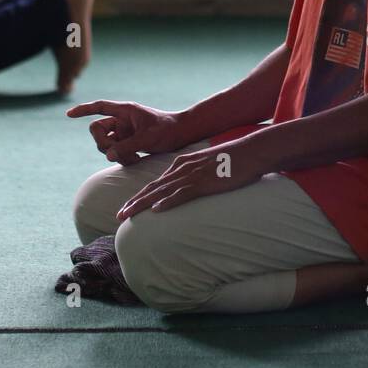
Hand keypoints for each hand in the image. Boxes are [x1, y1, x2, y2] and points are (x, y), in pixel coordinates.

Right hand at [66, 100, 193, 163]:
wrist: (182, 135)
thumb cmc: (168, 130)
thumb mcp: (148, 139)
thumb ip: (127, 147)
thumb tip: (108, 155)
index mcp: (125, 111)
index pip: (99, 107)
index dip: (83, 110)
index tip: (69, 114)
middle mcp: (122, 120)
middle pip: (98, 131)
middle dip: (103, 144)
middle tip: (114, 153)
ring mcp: (124, 132)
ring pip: (106, 145)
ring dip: (116, 155)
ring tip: (134, 159)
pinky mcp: (128, 143)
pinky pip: (116, 152)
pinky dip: (123, 159)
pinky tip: (137, 161)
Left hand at [115, 140, 267, 221]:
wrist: (250, 151)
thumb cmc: (233, 161)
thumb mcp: (208, 167)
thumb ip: (196, 176)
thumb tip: (189, 190)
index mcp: (182, 164)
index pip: (156, 183)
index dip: (139, 196)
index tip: (127, 208)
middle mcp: (182, 169)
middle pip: (152, 188)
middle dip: (133, 202)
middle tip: (118, 216)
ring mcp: (192, 175)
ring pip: (161, 192)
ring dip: (142, 204)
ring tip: (127, 215)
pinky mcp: (204, 182)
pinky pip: (182, 194)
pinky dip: (168, 201)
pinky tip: (156, 209)